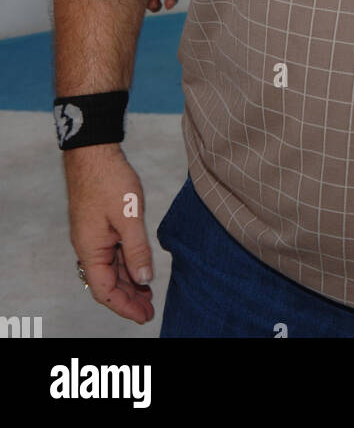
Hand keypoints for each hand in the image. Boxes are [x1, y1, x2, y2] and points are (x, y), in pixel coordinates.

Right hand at [64, 144, 154, 323]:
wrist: (94, 152)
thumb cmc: (109, 180)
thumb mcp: (128, 217)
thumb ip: (137, 250)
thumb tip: (145, 279)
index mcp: (91, 250)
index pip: (105, 291)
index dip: (124, 306)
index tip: (144, 315)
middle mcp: (88, 247)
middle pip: (107, 283)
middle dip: (128, 298)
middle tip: (150, 310)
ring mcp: (93, 236)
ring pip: (111, 268)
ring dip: (129, 281)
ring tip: (148, 293)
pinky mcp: (100, 226)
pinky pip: (112, 253)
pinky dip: (127, 263)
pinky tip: (140, 267)